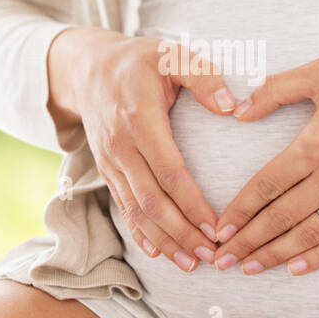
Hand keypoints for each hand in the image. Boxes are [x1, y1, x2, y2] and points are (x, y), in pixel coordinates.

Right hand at [48, 29, 238, 271]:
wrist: (88, 67)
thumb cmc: (138, 61)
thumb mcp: (171, 54)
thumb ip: (203, 75)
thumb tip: (231, 106)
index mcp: (139, 119)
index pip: (169, 171)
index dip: (192, 203)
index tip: (218, 226)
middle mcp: (121, 145)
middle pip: (152, 200)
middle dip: (182, 233)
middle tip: (213, 256)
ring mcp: (110, 160)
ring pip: (136, 210)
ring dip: (164, 241)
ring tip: (193, 264)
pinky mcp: (106, 168)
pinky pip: (123, 205)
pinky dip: (140, 232)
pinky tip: (159, 252)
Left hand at [211, 55, 318, 275]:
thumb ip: (275, 91)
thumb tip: (238, 111)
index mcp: (314, 144)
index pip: (265, 186)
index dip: (239, 210)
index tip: (219, 228)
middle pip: (280, 217)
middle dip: (247, 240)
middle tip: (221, 259)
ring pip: (308, 234)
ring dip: (275, 254)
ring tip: (249, 268)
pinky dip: (318, 258)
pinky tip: (294, 268)